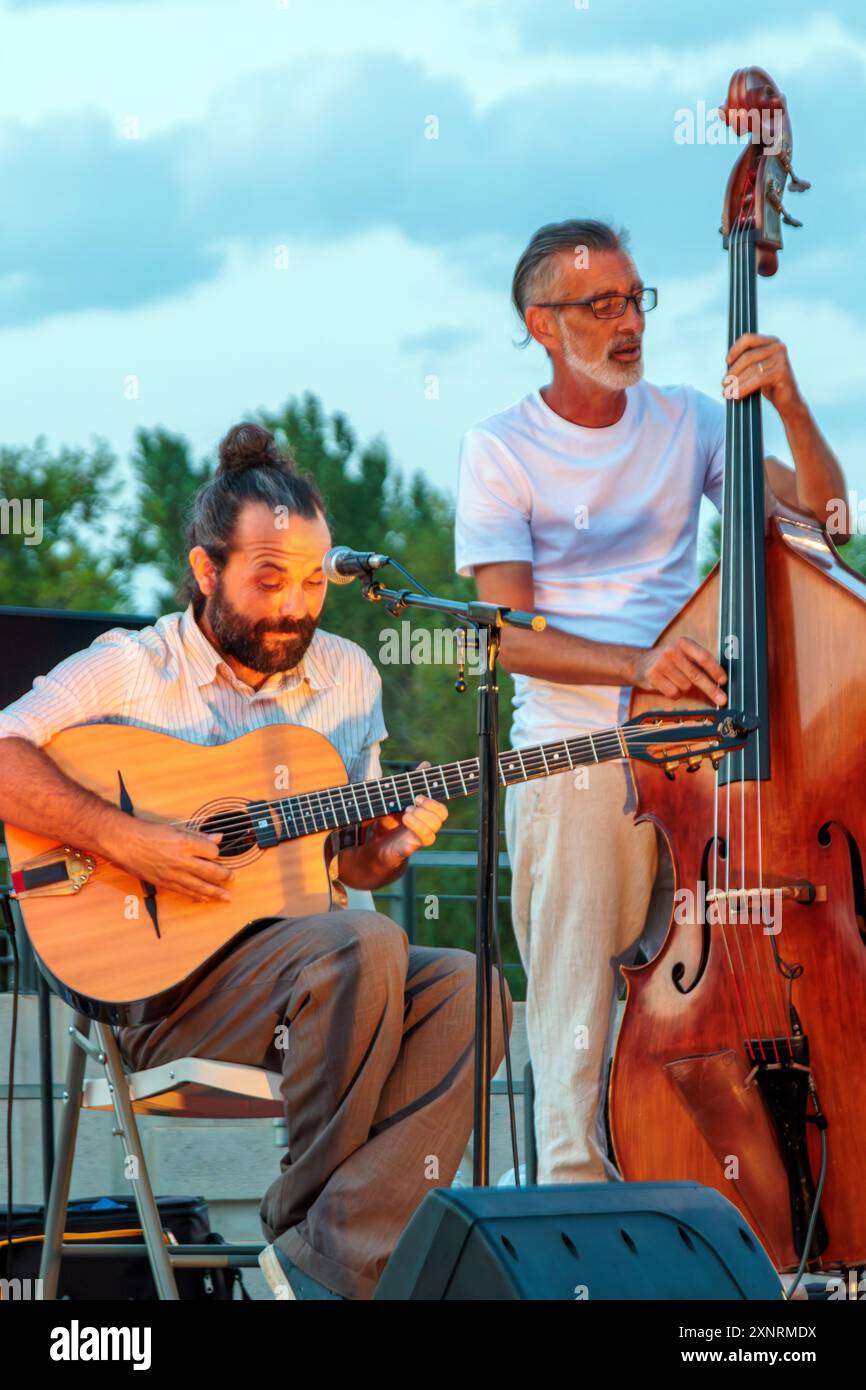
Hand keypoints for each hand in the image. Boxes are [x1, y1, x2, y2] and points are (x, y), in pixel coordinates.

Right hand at [105, 820, 234, 902]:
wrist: (126, 843)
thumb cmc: (148, 833)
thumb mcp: (176, 829)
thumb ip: (198, 836)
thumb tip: (218, 838)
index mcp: (185, 843)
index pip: (211, 851)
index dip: (217, 852)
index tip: (217, 853)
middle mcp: (181, 860)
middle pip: (209, 871)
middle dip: (223, 876)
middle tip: (232, 878)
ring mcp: (173, 873)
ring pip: (199, 886)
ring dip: (215, 892)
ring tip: (226, 897)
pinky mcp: (165, 883)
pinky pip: (185, 891)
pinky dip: (197, 896)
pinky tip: (205, 899)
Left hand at [369, 761, 448, 871]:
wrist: (374, 847)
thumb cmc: (388, 821)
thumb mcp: (395, 800)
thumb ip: (410, 783)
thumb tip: (426, 764)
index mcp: (423, 814)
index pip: (440, 806)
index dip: (436, 799)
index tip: (419, 793)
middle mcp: (425, 826)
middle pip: (442, 815)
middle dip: (430, 805)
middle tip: (414, 800)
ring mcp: (418, 838)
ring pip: (434, 829)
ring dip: (422, 816)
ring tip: (406, 812)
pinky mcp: (409, 848)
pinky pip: (422, 841)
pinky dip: (417, 828)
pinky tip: (406, 820)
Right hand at [631, 637, 726, 706]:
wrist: (638, 663)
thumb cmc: (666, 660)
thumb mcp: (681, 653)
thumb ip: (698, 662)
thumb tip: (719, 680)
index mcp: (683, 643)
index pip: (703, 657)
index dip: (715, 670)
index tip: (723, 681)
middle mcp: (672, 651)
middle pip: (696, 675)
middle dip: (711, 689)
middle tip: (722, 699)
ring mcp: (661, 663)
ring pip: (685, 686)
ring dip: (684, 688)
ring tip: (675, 680)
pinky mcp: (653, 676)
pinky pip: (673, 692)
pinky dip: (674, 693)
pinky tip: (667, 685)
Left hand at [723, 333, 801, 415]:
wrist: (788, 402)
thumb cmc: (770, 385)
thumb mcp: (757, 369)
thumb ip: (746, 361)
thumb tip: (728, 361)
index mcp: (771, 342)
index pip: (748, 338)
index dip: (735, 349)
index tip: (727, 362)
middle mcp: (777, 347)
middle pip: (747, 356)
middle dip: (733, 372)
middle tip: (724, 384)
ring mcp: (781, 359)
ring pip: (751, 369)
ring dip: (736, 382)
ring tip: (727, 392)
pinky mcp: (782, 372)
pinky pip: (757, 379)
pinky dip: (744, 388)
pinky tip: (736, 395)